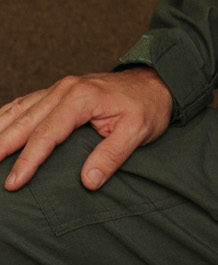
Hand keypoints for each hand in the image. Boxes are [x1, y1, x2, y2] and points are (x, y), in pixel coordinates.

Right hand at [0, 67, 172, 190]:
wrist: (155, 80)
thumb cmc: (147, 106)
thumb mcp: (138, 132)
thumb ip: (112, 156)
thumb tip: (88, 181)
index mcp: (81, 99)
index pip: (46, 134)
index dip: (28, 160)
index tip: (13, 183)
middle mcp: (65, 89)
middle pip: (25, 121)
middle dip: (1, 145)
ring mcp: (60, 88)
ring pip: (20, 109)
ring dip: (0, 130)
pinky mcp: (59, 91)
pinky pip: (25, 102)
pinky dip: (7, 115)